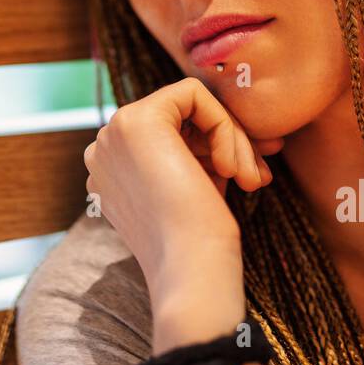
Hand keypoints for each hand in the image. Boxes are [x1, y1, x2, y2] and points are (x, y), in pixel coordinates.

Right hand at [83, 76, 283, 293]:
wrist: (191, 270)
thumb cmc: (198, 242)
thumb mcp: (190, 188)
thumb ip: (192, 155)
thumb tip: (227, 133)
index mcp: (109, 169)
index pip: (169, 135)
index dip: (212, 148)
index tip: (248, 174)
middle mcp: (103, 147)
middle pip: (179, 118)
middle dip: (228, 140)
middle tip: (260, 174)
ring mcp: (114, 132)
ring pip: (189, 105)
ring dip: (231, 139)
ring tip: (253, 178)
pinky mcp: (139, 120)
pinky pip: (193, 95)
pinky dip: (223, 126)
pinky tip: (230, 167)